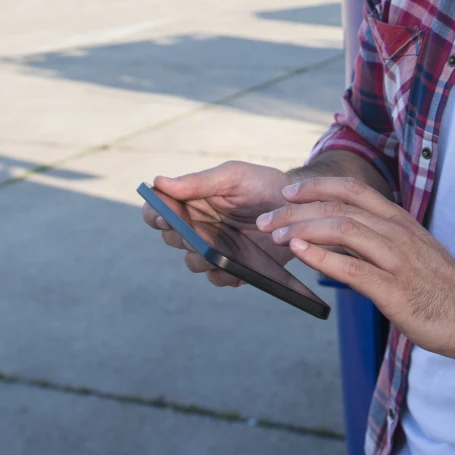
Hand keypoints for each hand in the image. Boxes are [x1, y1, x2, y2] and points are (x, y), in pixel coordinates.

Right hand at [140, 161, 295, 287]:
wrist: (300, 205)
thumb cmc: (262, 184)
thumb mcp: (232, 176)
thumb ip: (198, 182)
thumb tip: (159, 182)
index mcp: (191, 203)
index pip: (157, 212)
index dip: (154, 216)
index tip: (165, 216)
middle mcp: (198, 228)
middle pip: (171, 239)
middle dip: (179, 237)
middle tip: (194, 234)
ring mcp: (215, 249)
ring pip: (192, 262)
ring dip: (200, 258)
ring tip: (215, 250)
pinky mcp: (234, 267)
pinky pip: (219, 278)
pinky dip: (224, 273)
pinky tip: (237, 265)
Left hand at [259, 176, 454, 360]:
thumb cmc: (442, 289)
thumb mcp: (412, 253)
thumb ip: (380, 242)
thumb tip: (343, 240)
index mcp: (399, 221)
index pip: (352, 190)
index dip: (316, 187)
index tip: (288, 192)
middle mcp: (397, 233)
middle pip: (339, 206)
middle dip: (297, 210)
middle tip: (267, 220)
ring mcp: (397, 260)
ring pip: (343, 229)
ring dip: (304, 229)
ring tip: (277, 236)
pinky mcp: (395, 291)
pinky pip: (352, 269)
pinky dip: (321, 258)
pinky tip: (301, 255)